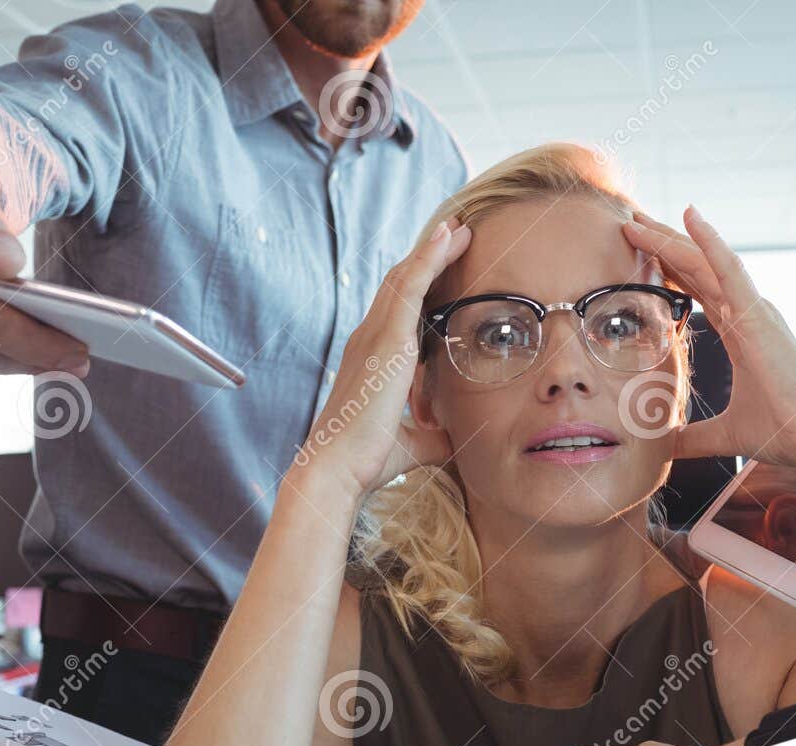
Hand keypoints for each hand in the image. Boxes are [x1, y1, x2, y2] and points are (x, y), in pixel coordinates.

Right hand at [292, 217, 471, 498]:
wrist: (337, 470)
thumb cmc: (366, 460)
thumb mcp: (413, 442)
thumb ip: (433, 433)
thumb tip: (456, 438)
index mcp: (372, 359)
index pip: (398, 310)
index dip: (420, 283)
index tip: (443, 263)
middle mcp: (368, 340)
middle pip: (400, 284)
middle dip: (427, 256)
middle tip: (455, 231)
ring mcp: (374, 336)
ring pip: (405, 278)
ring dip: (433, 249)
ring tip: (458, 226)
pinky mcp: (386, 341)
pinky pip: (410, 287)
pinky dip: (429, 258)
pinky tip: (448, 238)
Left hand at [622, 207, 795, 468]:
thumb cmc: (786, 432)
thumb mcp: (726, 434)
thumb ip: (694, 438)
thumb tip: (664, 448)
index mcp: (742, 333)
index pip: (698, 290)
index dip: (670, 268)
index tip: (641, 252)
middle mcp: (748, 314)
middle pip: (696, 269)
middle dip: (663, 245)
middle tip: (630, 223)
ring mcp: (754, 311)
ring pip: (705, 262)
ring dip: (671, 238)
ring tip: (639, 219)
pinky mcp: (759, 317)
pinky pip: (730, 270)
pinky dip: (710, 242)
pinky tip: (690, 216)